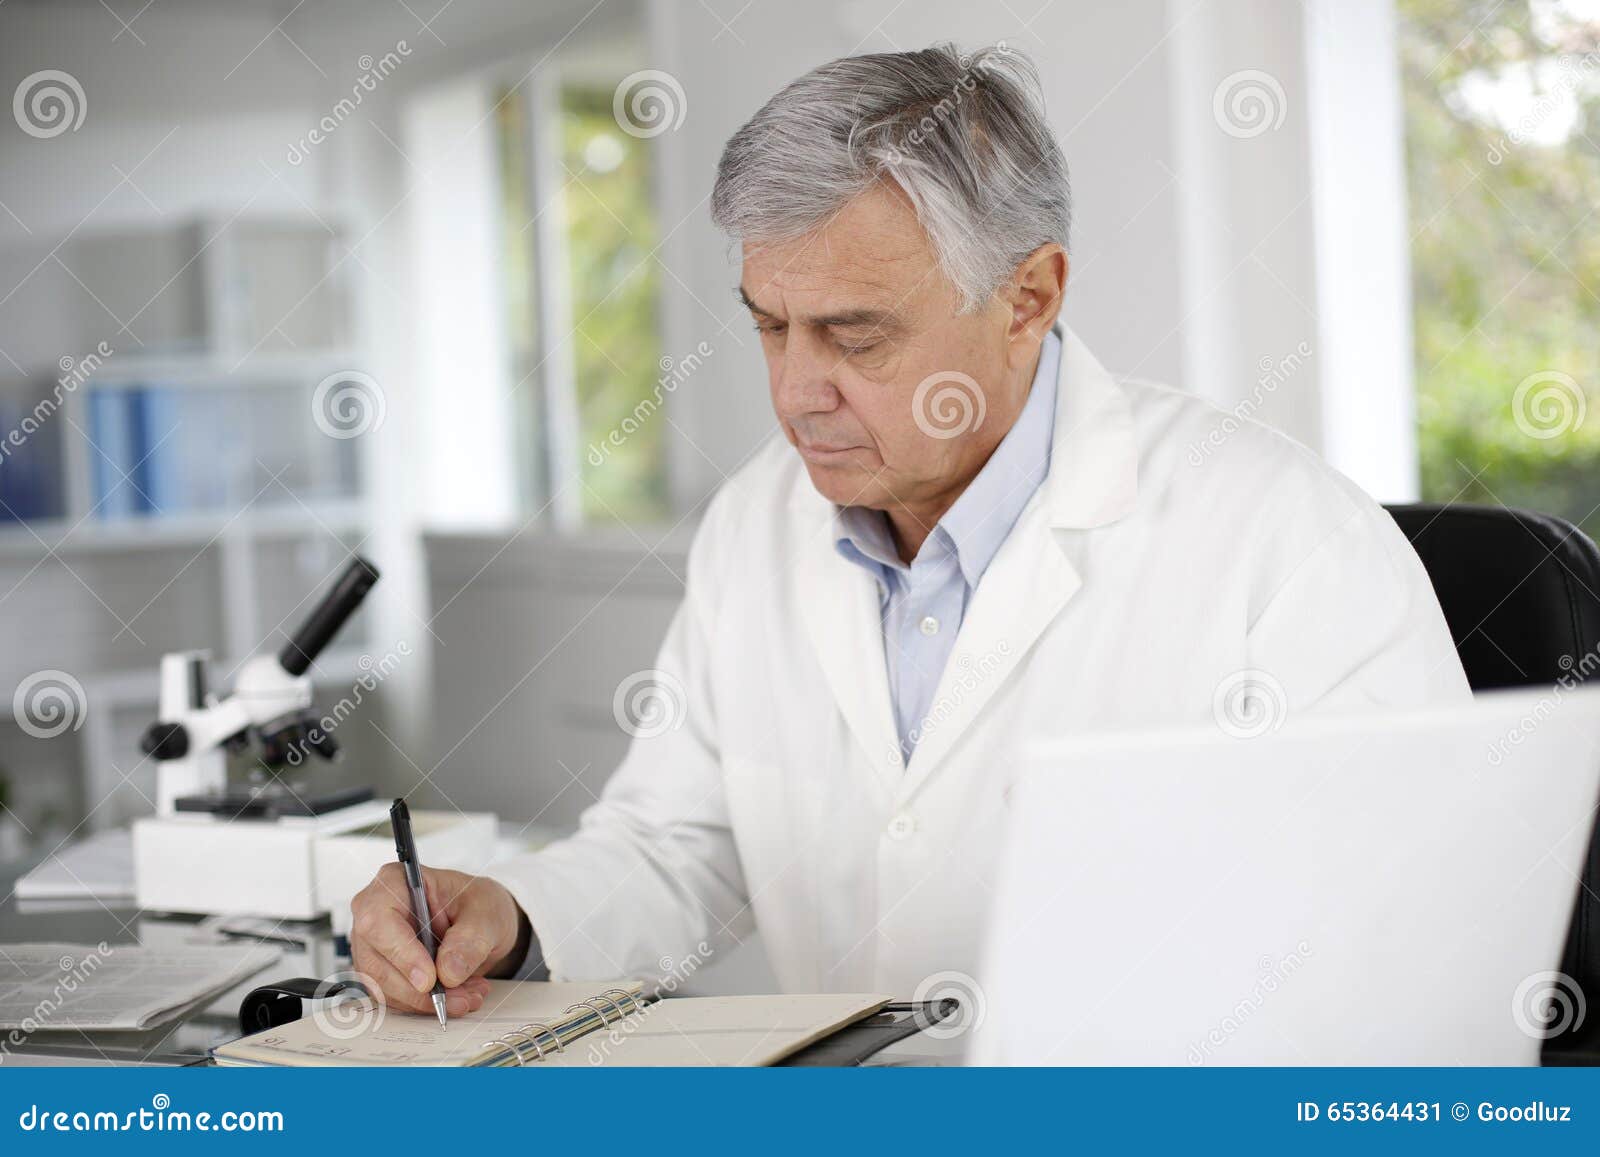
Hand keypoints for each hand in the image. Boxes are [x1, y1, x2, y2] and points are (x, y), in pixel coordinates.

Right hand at [350, 865, 526, 1017]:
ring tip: (467, 995)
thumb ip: (470, 939)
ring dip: (426, 1001)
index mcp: (394, 882)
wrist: (481, 922)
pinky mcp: (381, 971)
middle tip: (460, 996)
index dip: (401, 953)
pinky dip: (425, 1005)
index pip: (379, 920)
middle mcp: (374, 913)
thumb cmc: (477, 904)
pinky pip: (393, 998)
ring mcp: (374, 945)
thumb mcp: (486, 913)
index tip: (429, 979)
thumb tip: (448, 971)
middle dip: (419, 988)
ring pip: (383, 986)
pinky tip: (457, 996)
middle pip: (376, 960)